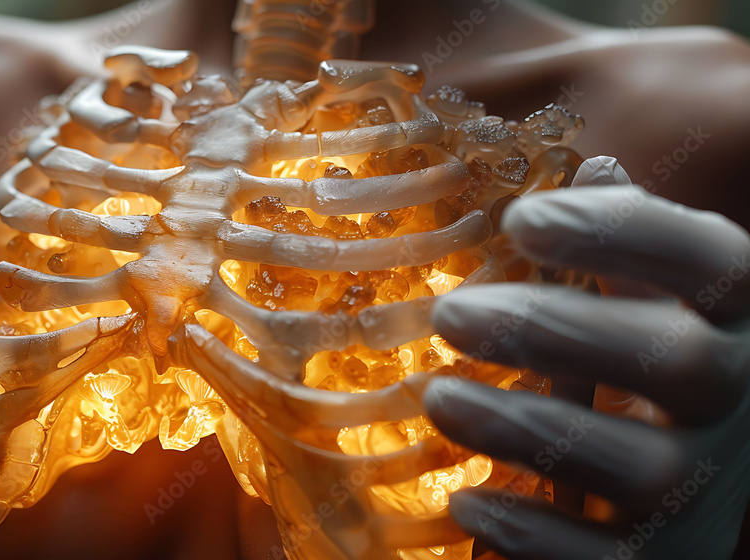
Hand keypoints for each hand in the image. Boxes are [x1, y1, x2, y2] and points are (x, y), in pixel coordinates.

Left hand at [423, 181, 749, 558]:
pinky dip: (537, 534)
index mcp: (734, 325)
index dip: (624, 232)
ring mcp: (706, 494)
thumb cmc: (649, 389)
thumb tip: (598, 163)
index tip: (523, 217)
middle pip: (674, 359)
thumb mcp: (651, 312)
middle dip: (556, 331)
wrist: (675, 514)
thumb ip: (626, 252)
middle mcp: (736, 405)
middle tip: (451, 315)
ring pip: (636, 464)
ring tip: (439, 400)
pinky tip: (471, 503)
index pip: (714, 262)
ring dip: (528, 427)